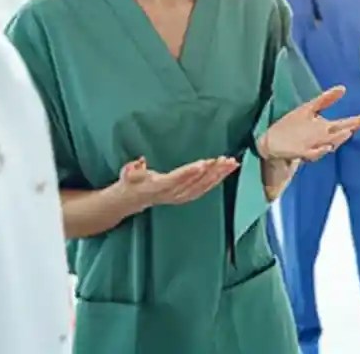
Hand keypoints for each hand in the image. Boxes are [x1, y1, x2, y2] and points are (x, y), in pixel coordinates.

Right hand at [114, 155, 238, 213]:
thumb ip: (131, 170)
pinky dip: (217, 179)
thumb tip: (139, 162)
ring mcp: (181, 196)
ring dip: (219, 175)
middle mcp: (172, 194)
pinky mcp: (187, 196)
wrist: (132, 200)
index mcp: (158, 187)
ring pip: (203, 186)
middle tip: (225, 160)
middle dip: (211, 171)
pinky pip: (205, 189)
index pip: (176, 179)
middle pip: (195, 182)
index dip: (189, 172)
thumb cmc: (131, 183)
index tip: (203, 164)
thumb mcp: (127, 175)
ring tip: (232, 163)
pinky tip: (227, 171)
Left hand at [259, 86, 359, 161]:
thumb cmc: (291, 126)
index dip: (358, 120)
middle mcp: (322, 137)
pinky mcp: (300, 152)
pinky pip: (312, 154)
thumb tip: (343, 88)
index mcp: (325, 127)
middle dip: (350, 128)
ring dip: (338, 139)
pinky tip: (325, 146)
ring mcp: (312, 146)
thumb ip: (325, 100)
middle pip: (340, 133)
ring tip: (347, 132)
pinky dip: (319, 152)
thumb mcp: (308, 109)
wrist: (271, 141)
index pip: (345, 123)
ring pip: (329, 144)